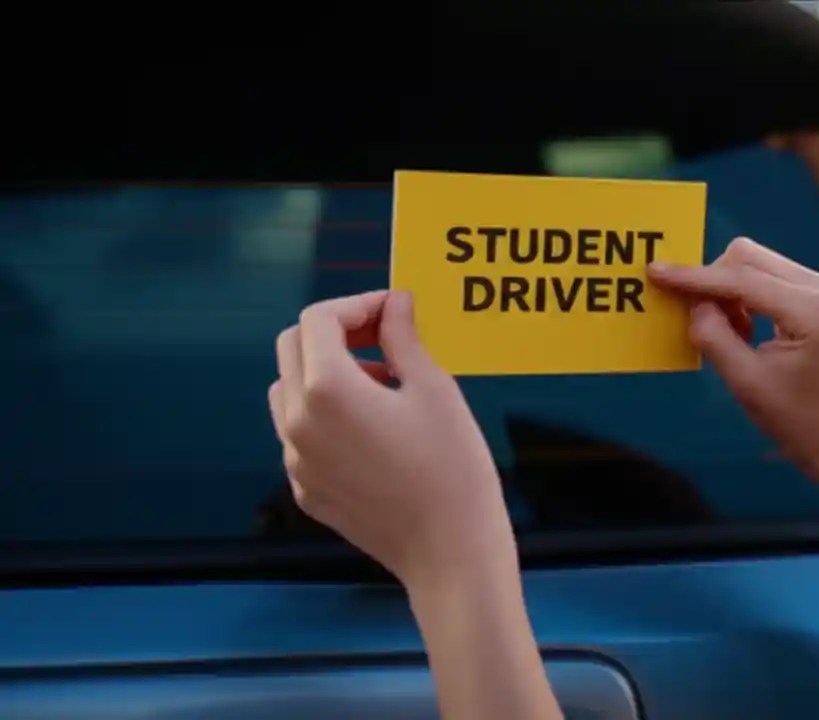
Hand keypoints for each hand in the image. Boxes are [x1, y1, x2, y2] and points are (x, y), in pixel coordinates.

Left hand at [268, 290, 509, 583]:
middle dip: (334, 332)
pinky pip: (301, 434)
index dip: (357, 304)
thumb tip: (394, 303)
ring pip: (289, 391)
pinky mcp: (306, 490)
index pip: (318, 319)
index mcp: (327, 389)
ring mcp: (296, 460)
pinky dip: (327, 416)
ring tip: (382, 387)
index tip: (394, 310)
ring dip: (326, 373)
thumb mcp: (434, 389)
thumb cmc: (453, 466)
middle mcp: (297, 422)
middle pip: (292, 348)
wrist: (449, 552)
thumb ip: (403, 338)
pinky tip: (376, 432)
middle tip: (384, 337)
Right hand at [648, 237, 818, 487]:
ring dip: (725, 290)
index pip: (742, 279)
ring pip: (752, 262)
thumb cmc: (796, 419)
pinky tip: (741, 330)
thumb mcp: (746, 383)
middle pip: (746, 257)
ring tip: (727, 334)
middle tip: (695, 320)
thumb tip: (692, 303)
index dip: (695, 277)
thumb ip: (714, 338)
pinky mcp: (812, 293)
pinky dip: (739, 296)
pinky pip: (762, 275)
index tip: (655, 272)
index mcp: (812, 310)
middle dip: (711, 281)